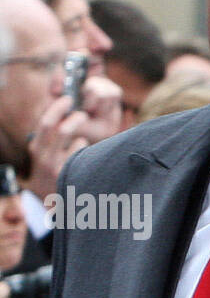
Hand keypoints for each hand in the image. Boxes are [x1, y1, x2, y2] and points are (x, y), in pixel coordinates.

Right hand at [26, 77, 124, 193]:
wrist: (48, 198)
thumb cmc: (50, 168)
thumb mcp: (44, 151)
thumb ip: (51, 134)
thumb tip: (64, 108)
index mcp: (36, 145)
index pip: (45, 121)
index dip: (58, 107)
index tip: (68, 99)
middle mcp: (42, 155)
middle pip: (57, 127)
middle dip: (72, 116)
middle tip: (83, 112)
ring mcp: (54, 166)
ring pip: (72, 138)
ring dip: (80, 130)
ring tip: (85, 131)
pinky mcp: (67, 175)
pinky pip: (81, 154)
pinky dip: (84, 147)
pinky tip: (83, 149)